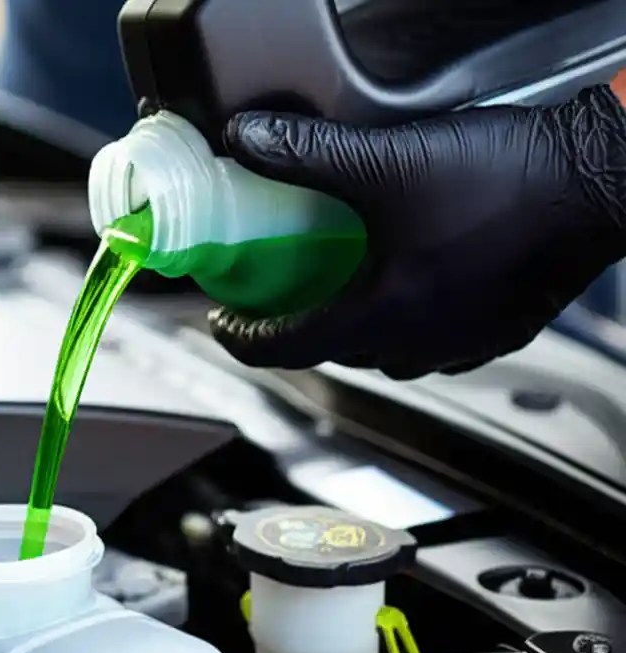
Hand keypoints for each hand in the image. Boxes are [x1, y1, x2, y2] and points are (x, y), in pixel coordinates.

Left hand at [209, 85, 625, 378]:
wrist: (601, 181)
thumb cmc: (506, 182)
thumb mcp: (385, 160)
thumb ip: (305, 154)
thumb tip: (248, 140)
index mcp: (384, 315)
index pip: (289, 349)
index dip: (245, 339)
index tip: (225, 325)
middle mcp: (423, 342)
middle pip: (336, 351)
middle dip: (295, 330)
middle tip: (272, 302)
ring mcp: (467, 340)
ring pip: (387, 351)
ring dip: (351, 328)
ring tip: (334, 293)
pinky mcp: (503, 328)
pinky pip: (436, 343)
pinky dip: (405, 324)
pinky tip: (409, 289)